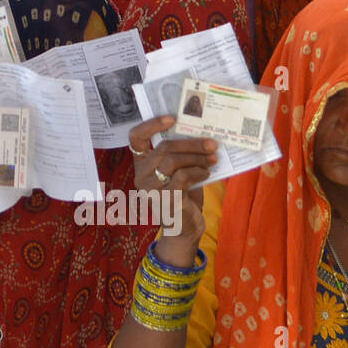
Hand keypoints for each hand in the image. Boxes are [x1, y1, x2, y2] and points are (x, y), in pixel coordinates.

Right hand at [127, 116, 212, 264]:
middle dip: (191, 144)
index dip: (151, 125)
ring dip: (197, 157)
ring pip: (173, 161)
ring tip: (212, 159)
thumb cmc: (183, 196)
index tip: (172, 118)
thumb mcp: (178, 172)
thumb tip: (201, 134)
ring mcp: (151, 189)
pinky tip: (207, 173)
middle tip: (211, 143)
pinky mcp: (165, 199)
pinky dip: (198, 172)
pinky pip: (182, 176)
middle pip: (163, 148)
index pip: (136, 138)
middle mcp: (141, 175)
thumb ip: (180, 156)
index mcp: (141, 165)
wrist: (185, 229)